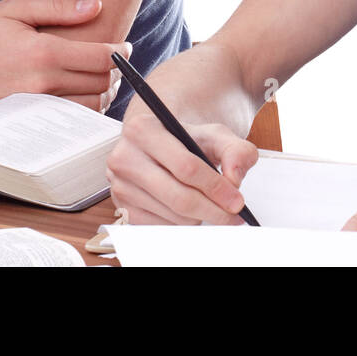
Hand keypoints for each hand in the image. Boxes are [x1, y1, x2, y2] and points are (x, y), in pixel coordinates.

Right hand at [0, 0, 127, 110]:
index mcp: (43, 52)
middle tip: (114, 59)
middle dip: (115, 71)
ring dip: (103, 91)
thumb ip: (58, 7)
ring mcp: (34, 105)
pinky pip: (68, 117)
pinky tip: (82, 92)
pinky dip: (84, 106)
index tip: (125, 46)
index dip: (120, 52)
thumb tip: (96, 6)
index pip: (100, 58)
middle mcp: (41, 82)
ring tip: (102, 76)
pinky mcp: (27, 117)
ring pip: (90, 105)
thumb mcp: (16, 8)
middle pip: (101, 83)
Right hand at [105, 102, 259, 225]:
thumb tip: (234, 179)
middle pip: (178, 197)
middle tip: (234, 215)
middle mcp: (124, 157)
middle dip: (213, 210)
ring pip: (172, 216)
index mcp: (143, 129)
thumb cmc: (186, 139)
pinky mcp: (122, 208)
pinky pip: (161, 228)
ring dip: (200, 218)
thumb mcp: (215, 135)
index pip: (186, 167)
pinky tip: (191, 211)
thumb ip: (235, 151)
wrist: (161, 145)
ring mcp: (119, 185)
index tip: (237, 202)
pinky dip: (182, 224)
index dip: (216, 188)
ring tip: (212, 207)